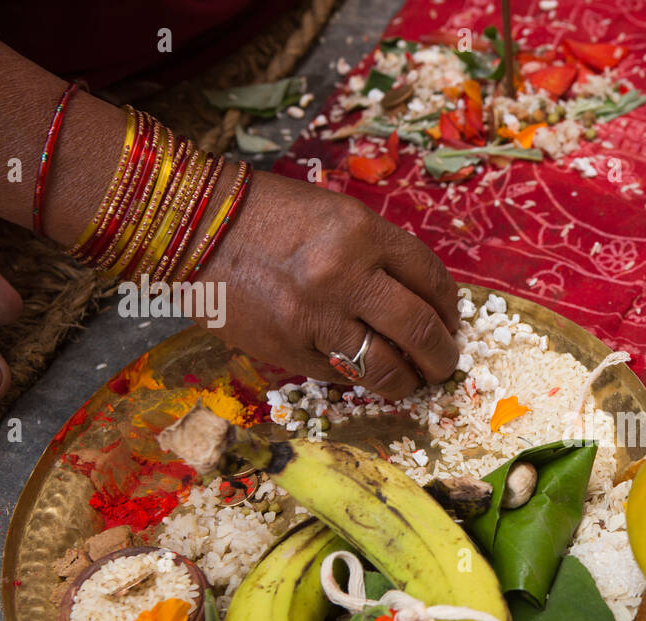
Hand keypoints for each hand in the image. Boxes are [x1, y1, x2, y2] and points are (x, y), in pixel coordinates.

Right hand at [198, 171, 460, 399]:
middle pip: (420, 330)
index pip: (431, 279)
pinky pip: (344, 376)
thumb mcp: (336, 216)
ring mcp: (315, 318)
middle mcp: (344, 276)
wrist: (193, 228)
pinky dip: (362, 378)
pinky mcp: (290, 350)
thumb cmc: (269, 216)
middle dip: (442, 355)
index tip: (451, 321)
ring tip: (413, 380)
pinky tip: (366, 370)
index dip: (449, 308)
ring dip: (409, 380)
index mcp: (362, 233)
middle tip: (445, 364)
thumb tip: (422, 300)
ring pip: (386, 367)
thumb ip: (380, 254)